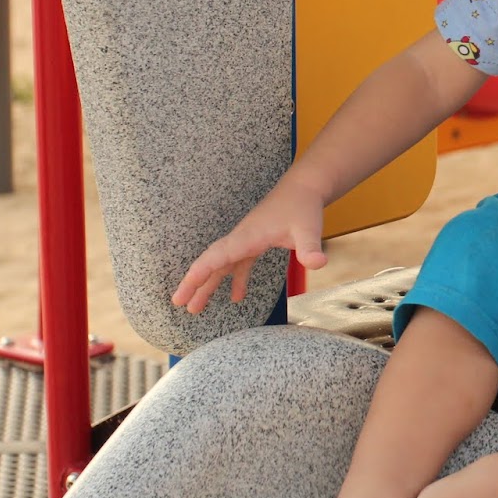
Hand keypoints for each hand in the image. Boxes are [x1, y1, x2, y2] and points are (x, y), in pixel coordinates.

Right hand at [170, 177, 327, 314]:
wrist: (304, 189)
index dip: (199, 274)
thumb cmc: (303, 207)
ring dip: (208, 285)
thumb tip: (319, 264)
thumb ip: (310, 248)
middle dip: (194, 283)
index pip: (217, 257)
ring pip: (222, 265)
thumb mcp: (309, 229)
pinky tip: (237, 297)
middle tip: (178, 303)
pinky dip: (235, 280)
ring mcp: (246, 240)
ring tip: (195, 308)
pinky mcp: (255, 243)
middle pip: (212, 262)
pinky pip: (238, 264)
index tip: (183, 291)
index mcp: (248, 237)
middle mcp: (241, 239)